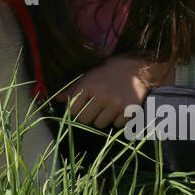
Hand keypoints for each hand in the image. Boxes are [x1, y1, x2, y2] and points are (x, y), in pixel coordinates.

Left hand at [56, 53, 172, 129]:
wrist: (135, 69)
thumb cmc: (107, 73)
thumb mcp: (88, 77)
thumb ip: (73, 89)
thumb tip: (58, 99)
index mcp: (89, 85)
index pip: (72, 109)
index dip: (74, 110)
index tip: (79, 107)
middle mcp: (102, 95)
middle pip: (85, 119)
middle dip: (87, 116)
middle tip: (94, 108)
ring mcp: (116, 103)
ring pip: (100, 124)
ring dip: (102, 118)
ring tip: (107, 107)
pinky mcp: (129, 110)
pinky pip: (117, 125)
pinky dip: (117, 119)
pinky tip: (119, 109)